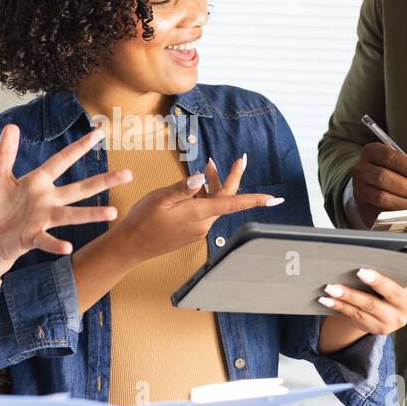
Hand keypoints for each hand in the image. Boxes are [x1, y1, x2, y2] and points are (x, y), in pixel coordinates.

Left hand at [0, 124, 130, 271]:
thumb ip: (6, 154)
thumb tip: (11, 126)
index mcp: (39, 182)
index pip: (62, 161)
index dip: (80, 147)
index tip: (99, 133)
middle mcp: (47, 200)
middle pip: (79, 188)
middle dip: (104, 181)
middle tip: (128, 174)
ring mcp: (42, 219)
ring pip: (70, 215)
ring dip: (91, 214)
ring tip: (112, 213)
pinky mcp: (32, 237)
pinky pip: (46, 240)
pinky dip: (56, 244)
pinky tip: (68, 247)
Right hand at [113, 154, 281, 262]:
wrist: (131, 246)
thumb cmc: (142, 221)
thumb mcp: (159, 198)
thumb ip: (182, 188)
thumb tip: (200, 178)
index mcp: (197, 213)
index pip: (232, 204)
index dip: (255, 200)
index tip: (274, 199)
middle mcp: (202, 223)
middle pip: (226, 198)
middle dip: (232, 177)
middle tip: (241, 159)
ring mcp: (198, 228)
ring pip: (215, 203)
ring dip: (213, 184)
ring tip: (208, 165)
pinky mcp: (192, 230)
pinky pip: (205, 210)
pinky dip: (204, 195)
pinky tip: (194, 187)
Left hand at [316, 267, 406, 347]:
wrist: (385, 312)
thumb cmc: (388, 285)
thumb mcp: (395, 275)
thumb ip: (388, 265)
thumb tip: (365, 251)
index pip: (406, 279)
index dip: (385, 276)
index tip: (364, 270)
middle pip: (388, 294)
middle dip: (372, 283)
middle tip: (355, 274)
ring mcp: (396, 320)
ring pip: (368, 307)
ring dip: (347, 296)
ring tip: (330, 287)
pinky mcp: (381, 329)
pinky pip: (357, 316)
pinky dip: (340, 306)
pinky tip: (327, 300)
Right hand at [350, 143, 406, 226]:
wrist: (374, 186)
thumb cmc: (394, 172)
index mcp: (372, 152)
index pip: (390, 157)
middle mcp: (361, 170)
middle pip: (383, 178)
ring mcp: (359, 190)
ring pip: (380, 197)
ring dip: (405, 204)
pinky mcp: (362, 208)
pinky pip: (378, 214)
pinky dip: (396, 216)